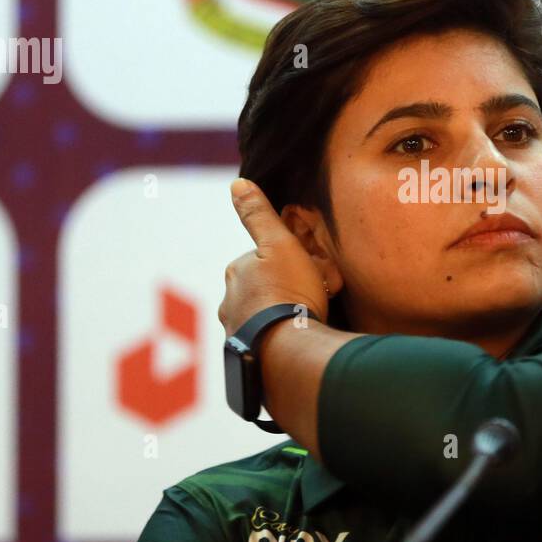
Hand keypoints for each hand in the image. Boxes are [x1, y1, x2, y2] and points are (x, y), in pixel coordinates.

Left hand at [217, 178, 328, 336]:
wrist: (290, 349)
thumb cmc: (290, 293)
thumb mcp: (280, 244)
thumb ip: (259, 215)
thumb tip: (237, 184)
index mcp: (236, 272)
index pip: (264, 259)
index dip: (291, 263)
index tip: (310, 272)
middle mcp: (229, 301)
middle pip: (262, 288)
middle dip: (284, 290)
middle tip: (313, 297)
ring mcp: (237, 332)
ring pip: (263, 316)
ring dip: (281, 316)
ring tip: (307, 322)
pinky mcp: (248, 358)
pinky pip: (266, 342)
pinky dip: (279, 339)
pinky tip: (297, 341)